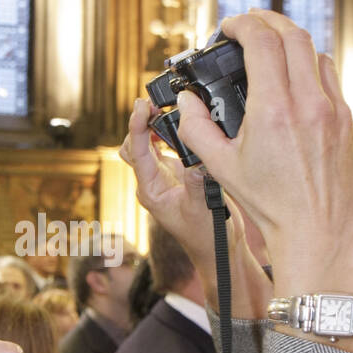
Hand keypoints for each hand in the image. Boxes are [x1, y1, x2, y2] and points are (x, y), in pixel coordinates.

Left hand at [119, 95, 272, 317]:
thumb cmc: (207, 237)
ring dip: (150, 126)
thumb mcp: (203, 209)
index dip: (137, 126)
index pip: (136, 152)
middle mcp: (152, 182)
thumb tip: (196, 159)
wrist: (219, 249)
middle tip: (154, 102)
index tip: (143, 106)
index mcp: (150, 191)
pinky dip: (166, 132)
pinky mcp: (177, 173)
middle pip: (132, 145)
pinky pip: (164, 147)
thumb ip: (197, 184)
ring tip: (164, 107)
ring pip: (145, 145)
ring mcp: (163, 177)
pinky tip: (179, 123)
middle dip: (139, 122)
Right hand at [173, 11, 352, 297]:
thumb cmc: (269, 207)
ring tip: (274, 49)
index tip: (229, 26)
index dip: (243, 23)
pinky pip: (333, 83)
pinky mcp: (351, 124)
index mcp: (274, 109)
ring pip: (318, 54)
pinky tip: (297, 85)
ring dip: (293, 43)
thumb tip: (185, 101)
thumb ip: (196, 127)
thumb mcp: (221, 167)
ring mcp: (337, 111)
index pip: (262, 40)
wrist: (318, 235)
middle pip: (294, 34)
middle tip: (250, 22)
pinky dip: (312, 72)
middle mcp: (310, 103)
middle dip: (269, 20)